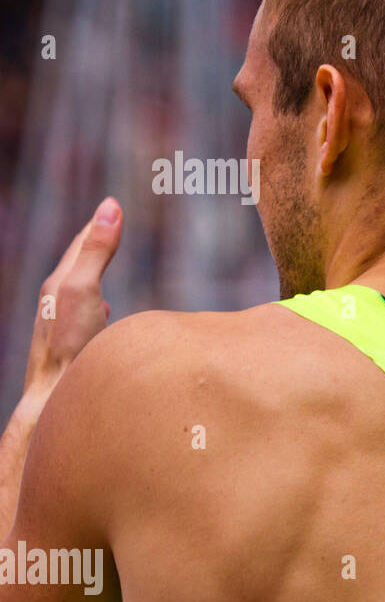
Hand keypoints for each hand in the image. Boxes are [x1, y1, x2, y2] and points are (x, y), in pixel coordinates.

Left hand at [22, 197, 122, 400]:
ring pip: (81, 288)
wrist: (53, 396)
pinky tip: (104, 312)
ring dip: (95, 272)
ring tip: (106, 262)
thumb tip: (109, 206)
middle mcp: (57, 300)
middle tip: (111, 225)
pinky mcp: (71, 343)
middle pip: (78, 263)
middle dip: (96, 244)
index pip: (80, 243)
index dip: (98, 223)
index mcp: (58, 283)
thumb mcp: (83, 288)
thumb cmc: (68, 344)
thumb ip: (95, 249)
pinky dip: (97, 301)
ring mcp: (63, 323)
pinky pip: (85, 314)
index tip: (113, 205)